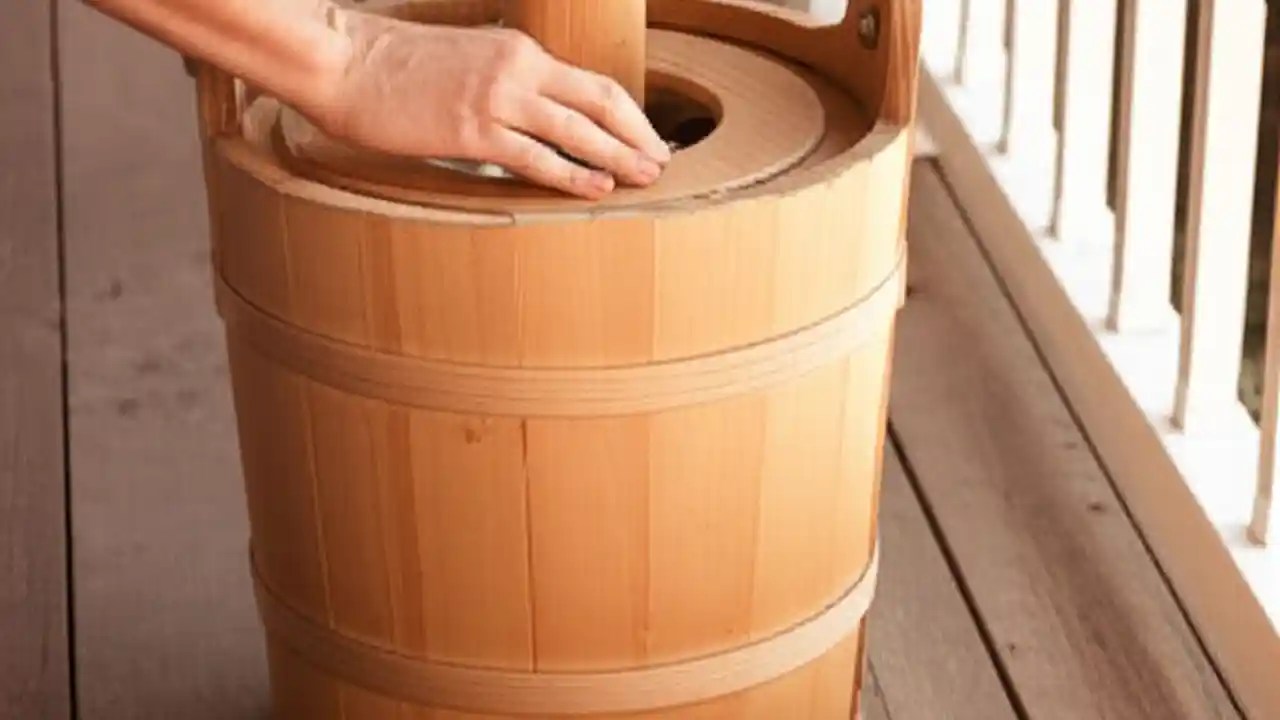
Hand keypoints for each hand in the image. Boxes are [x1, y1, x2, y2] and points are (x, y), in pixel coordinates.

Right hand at [303, 10, 669, 198]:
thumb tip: (529, 117)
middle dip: (638, 135)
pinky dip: (573, 175)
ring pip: (578, 131)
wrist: (342, 60)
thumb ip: (503, 83)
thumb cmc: (392, 66)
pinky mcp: (472, 130)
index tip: (646, 137)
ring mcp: (497, 98)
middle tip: (660, 163)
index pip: (592, 83)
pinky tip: (596, 189)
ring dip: (618, 157)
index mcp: (518, 49)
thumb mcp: (464, 59)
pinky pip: (537, 157)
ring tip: (644, 178)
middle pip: (601, 102)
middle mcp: (517, 68)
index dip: (628, 113)